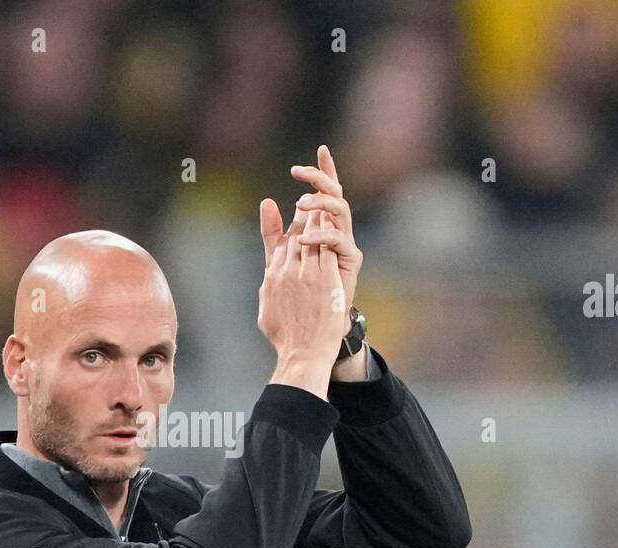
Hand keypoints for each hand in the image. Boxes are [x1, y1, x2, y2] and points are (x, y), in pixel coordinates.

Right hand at [257, 202, 346, 384]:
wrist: (301, 353)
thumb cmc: (284, 336)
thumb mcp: (267, 305)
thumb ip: (268, 284)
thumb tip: (268, 274)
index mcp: (272, 276)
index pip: (281, 242)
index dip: (292, 224)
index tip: (300, 213)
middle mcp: (286, 271)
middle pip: (296, 234)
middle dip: (306, 216)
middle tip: (314, 202)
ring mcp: (305, 274)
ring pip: (312, 237)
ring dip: (319, 220)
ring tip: (326, 206)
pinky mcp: (325, 279)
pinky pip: (328, 248)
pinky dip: (331, 233)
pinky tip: (337, 223)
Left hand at [260, 145, 362, 312]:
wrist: (312, 328)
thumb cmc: (299, 295)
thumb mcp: (280, 258)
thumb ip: (274, 232)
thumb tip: (267, 200)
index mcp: (321, 227)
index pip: (324, 192)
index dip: (324, 171)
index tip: (321, 149)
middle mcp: (335, 232)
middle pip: (335, 195)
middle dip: (320, 177)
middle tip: (299, 171)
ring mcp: (344, 245)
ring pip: (340, 210)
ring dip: (320, 202)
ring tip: (300, 203)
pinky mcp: (349, 260)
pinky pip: (338, 239)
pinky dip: (320, 235)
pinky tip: (303, 238)